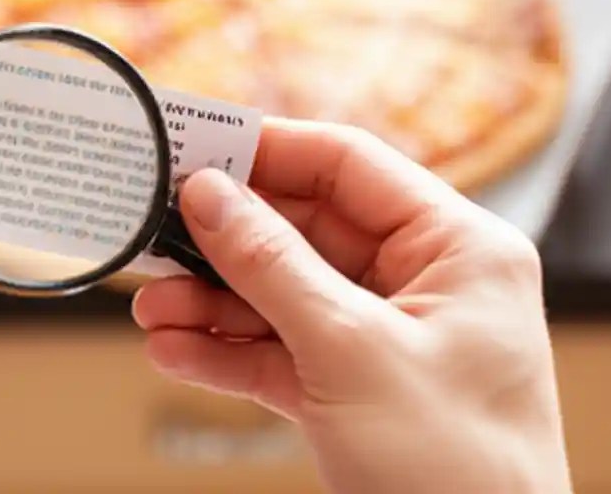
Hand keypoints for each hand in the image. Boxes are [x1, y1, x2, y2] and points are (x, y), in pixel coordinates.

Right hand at [132, 119, 570, 493]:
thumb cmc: (458, 471)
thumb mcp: (352, 352)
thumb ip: (271, 266)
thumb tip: (208, 195)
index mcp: (456, 249)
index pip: (347, 167)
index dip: (265, 152)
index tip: (193, 149)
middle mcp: (422, 283)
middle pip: (301, 231)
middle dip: (223, 243)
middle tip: (154, 233)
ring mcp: (383, 337)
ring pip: (279, 294)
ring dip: (212, 302)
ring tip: (152, 309)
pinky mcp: (350, 389)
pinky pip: (276, 350)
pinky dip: (226, 351)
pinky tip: (176, 350)